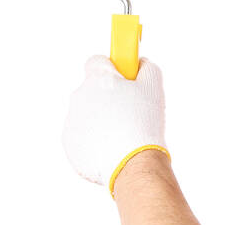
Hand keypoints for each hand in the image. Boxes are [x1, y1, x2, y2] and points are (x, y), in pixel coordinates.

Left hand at [62, 56, 168, 194]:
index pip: (96, 61)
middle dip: (108, 99)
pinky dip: (96, 141)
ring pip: (87, 115)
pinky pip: (83, 138)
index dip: (111, 69)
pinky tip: (114, 148)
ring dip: (102, 121)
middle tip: (130, 112)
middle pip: (92, 91)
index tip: (123, 79)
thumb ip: (147, 68)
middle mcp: (79, 97)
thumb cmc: (144, 123)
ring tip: (124, 135)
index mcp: (97, 79)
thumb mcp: (154, 86)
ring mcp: (72, 122)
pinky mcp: (70, 145)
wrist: (133, 163)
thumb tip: (141, 63)